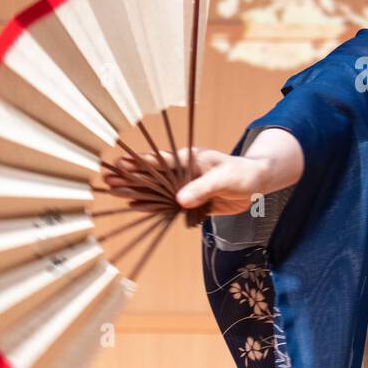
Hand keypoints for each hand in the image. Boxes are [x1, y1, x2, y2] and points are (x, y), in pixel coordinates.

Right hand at [103, 147, 273, 216]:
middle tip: (108, 180)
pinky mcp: (193, 201)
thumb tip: (180, 200)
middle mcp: (184, 173)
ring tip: (116, 193)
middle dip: (130, 177)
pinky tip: (137, 207)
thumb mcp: (224, 178)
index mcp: (189, 160)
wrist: (258, 184)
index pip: (159, 161)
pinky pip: (169, 205)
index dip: (139, 162)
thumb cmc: (244, 173)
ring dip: (138, 192)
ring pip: (158, 191)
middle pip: (153, 176)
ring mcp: (187, 187)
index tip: (119, 162)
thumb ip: (203, 188)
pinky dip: (153, 206)